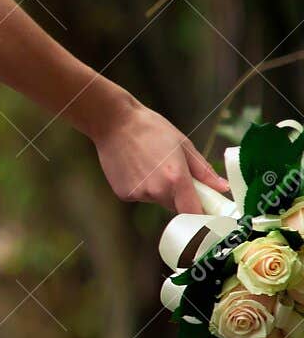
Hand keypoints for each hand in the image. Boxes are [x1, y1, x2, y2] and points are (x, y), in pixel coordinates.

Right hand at [90, 98, 227, 213]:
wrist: (114, 122)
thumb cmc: (151, 129)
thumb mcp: (184, 145)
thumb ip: (204, 171)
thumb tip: (222, 187)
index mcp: (177, 179)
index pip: (194, 212)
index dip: (201, 215)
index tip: (206, 211)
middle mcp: (157, 191)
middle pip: (176, 206)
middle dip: (179, 195)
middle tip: (173, 172)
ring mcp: (138, 193)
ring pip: (157, 199)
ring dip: (158, 189)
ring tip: (149, 164)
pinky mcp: (123, 194)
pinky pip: (140, 195)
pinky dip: (141, 186)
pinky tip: (134, 167)